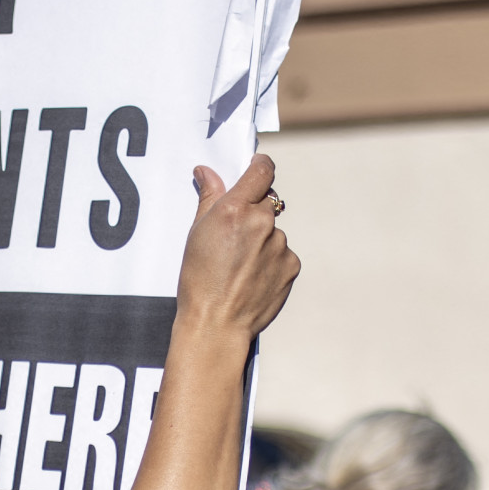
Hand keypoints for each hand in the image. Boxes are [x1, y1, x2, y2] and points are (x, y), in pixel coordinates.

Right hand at [176, 155, 297, 342]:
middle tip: (235, 235)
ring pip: (273, 231)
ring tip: (240, 266)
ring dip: (262, 240)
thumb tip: (207, 172)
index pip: (262, 170)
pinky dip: (271, 261)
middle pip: (267, 202)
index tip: (256, 167)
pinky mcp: (291, 265)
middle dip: (254, 211)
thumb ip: (209, 198)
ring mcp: (280, 245)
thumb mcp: (196, 233)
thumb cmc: (199, 279)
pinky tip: (252, 277)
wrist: (217, 324)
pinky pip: (282, 254)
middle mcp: (262, 222)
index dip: (260, 166)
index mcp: (236, 209)